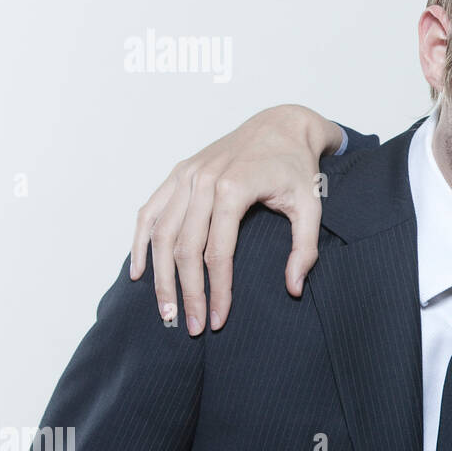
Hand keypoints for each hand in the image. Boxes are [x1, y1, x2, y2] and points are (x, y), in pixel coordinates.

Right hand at [129, 104, 341, 334]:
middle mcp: (204, 181)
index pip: (218, 253)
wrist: (282, 125)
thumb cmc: (296, 168)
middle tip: (188, 325)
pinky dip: (140, 241)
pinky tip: (139, 271)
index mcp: (234, 188)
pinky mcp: (178, 173)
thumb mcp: (312, 206)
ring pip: (161, 233)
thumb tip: (293, 289)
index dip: (216, 291)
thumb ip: (305, 248)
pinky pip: (149, 211)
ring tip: (165, 310)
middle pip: (184, 248)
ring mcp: (186, 175)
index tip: (217, 320)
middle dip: (186, 292)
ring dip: (159, 276)